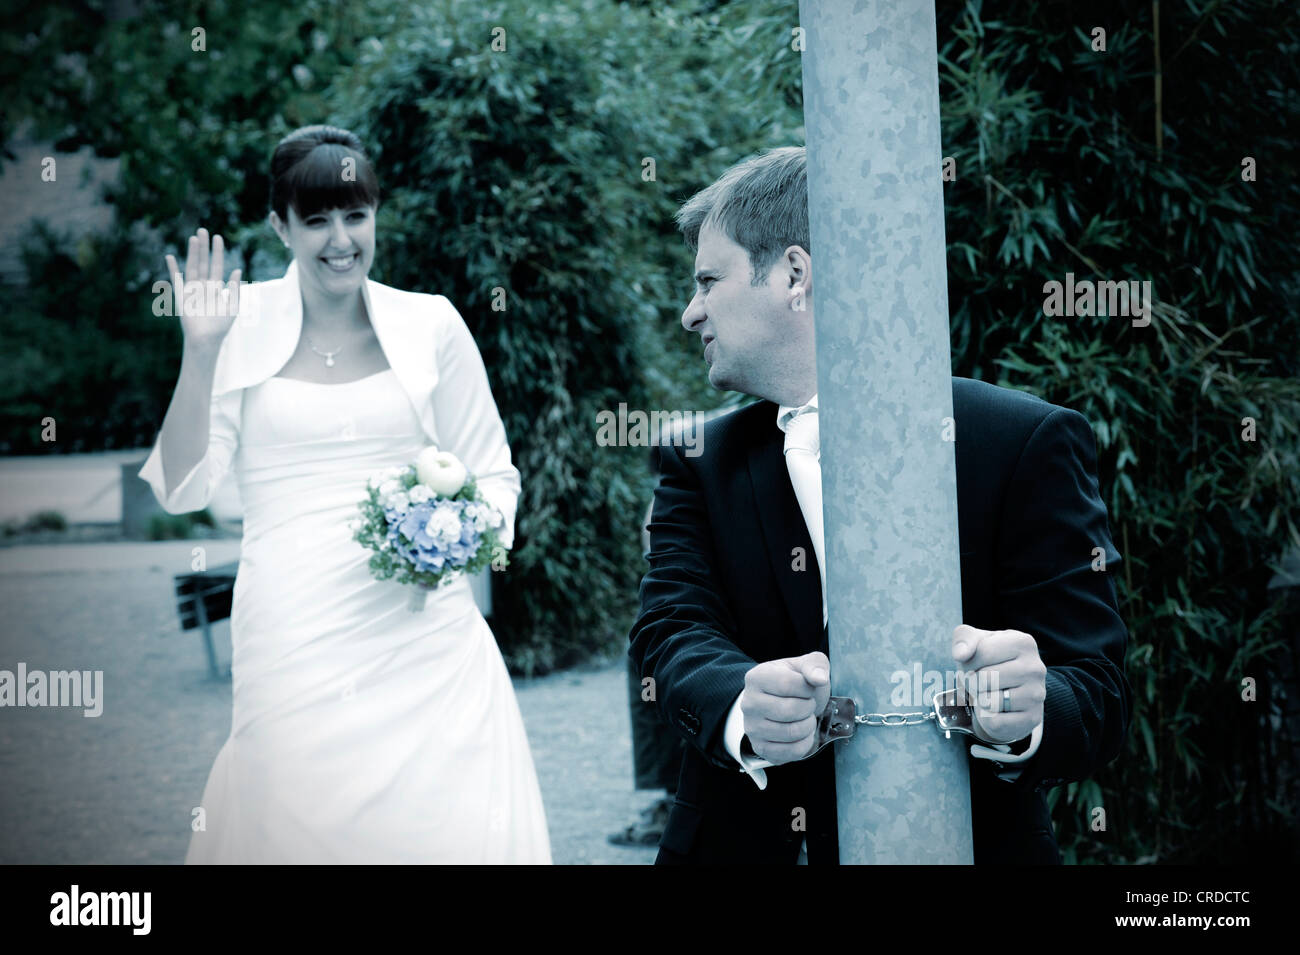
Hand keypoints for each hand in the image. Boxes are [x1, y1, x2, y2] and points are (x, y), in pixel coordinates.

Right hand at [165, 227, 241, 348]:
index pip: (217, 265)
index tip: (218, 237)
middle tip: (203, 230)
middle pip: (203, 262)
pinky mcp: (182, 296)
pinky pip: (176, 280)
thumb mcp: (232, 305)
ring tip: (193, 238)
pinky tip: (170, 257)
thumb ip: (234, 287)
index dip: (217, 252)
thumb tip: (237, 269)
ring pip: (192, 266)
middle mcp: (203, 285)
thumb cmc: (220, 325)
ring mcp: (192, 289)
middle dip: (203, 247)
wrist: (207, 339)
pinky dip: (173, 269)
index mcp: (216, 287)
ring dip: (192, 253)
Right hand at [739, 651, 830, 764]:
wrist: (781, 702)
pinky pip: (792, 751)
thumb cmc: (795, 683)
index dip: (807, 688)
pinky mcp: (761, 748)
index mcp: (757, 677)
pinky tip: (801, 733)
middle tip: (807, 704)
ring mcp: (752, 728)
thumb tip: (819, 678)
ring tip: (804, 717)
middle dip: (808, 708)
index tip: (807, 688)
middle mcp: (749, 703)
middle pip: (790, 710)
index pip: (787, 683)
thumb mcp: (805, 665)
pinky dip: (805, 743)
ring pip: (792, 732)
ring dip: (808, 725)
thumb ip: (815, 665)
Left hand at [952, 624, 1045, 743]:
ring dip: (980, 700)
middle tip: (981, 682)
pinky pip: (994, 721)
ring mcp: (1036, 694)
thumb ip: (963, 638)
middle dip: (972, 682)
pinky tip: (996, 709)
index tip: (976, 664)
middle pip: (983, 678)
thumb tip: (961, 654)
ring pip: (988, 701)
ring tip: (989, 693)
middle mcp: (1035, 667)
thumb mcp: (975, 642)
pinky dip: (986, 717)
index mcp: (1022, 642)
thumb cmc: (990, 662)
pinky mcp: (1032, 718)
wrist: (1008, 691)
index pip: (981, 653)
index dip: (968, 662)